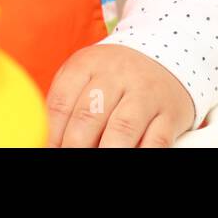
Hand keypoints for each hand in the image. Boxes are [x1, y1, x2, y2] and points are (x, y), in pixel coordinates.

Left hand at [44, 43, 194, 147]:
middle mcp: (116, 75)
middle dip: (75, 145)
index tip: (49, 149)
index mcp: (87, 64)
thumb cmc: (113, 76)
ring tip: (97, 161)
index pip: (61, 103)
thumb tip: (48, 140)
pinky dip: (142, 154)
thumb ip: (65, 104)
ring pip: (122, 128)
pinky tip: (129, 157)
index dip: (51, 134)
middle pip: (88, 116)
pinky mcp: (169, 114)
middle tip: (69, 158)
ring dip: (107, 151)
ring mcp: (145, 94)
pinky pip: (156, 140)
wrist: (164, 56)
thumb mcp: (84, 76)